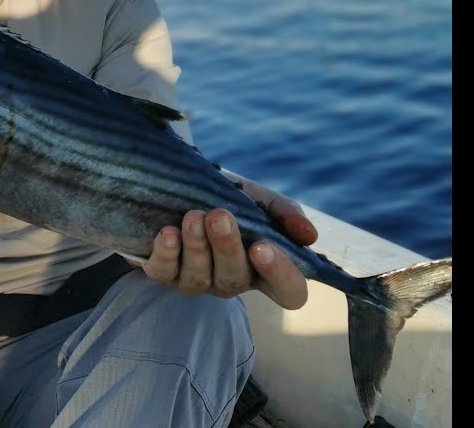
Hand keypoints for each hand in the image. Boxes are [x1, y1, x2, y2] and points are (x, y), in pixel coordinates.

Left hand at [137, 171, 316, 309]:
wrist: (184, 183)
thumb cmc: (230, 198)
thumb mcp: (261, 200)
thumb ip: (286, 214)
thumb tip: (309, 235)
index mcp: (264, 269)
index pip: (288, 290)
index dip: (280, 275)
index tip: (263, 245)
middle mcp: (232, 281)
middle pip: (236, 279)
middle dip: (226, 246)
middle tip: (219, 215)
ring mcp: (197, 282)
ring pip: (199, 276)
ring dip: (197, 245)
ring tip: (193, 216)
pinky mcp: (164, 275)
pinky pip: (164, 273)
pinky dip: (166, 253)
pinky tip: (168, 233)